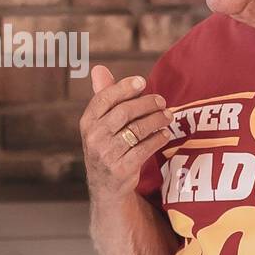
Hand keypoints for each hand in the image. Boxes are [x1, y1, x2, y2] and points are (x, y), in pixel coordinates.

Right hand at [79, 65, 173, 200]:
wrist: (105, 186)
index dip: (124, 87)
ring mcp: (106, 154)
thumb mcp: (100, 124)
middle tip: (162, 101)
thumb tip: (98, 68)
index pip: (105, 98)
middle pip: (124, 112)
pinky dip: (158, 138)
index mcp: (87, 122)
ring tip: (168, 115)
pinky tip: (165, 133)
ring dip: (157, 119)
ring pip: (137, 129)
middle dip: (147, 104)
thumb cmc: (106, 146)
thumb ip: (103, 96)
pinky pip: (145, 148)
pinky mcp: (121, 169)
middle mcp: (93, 138)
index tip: (142, 82)